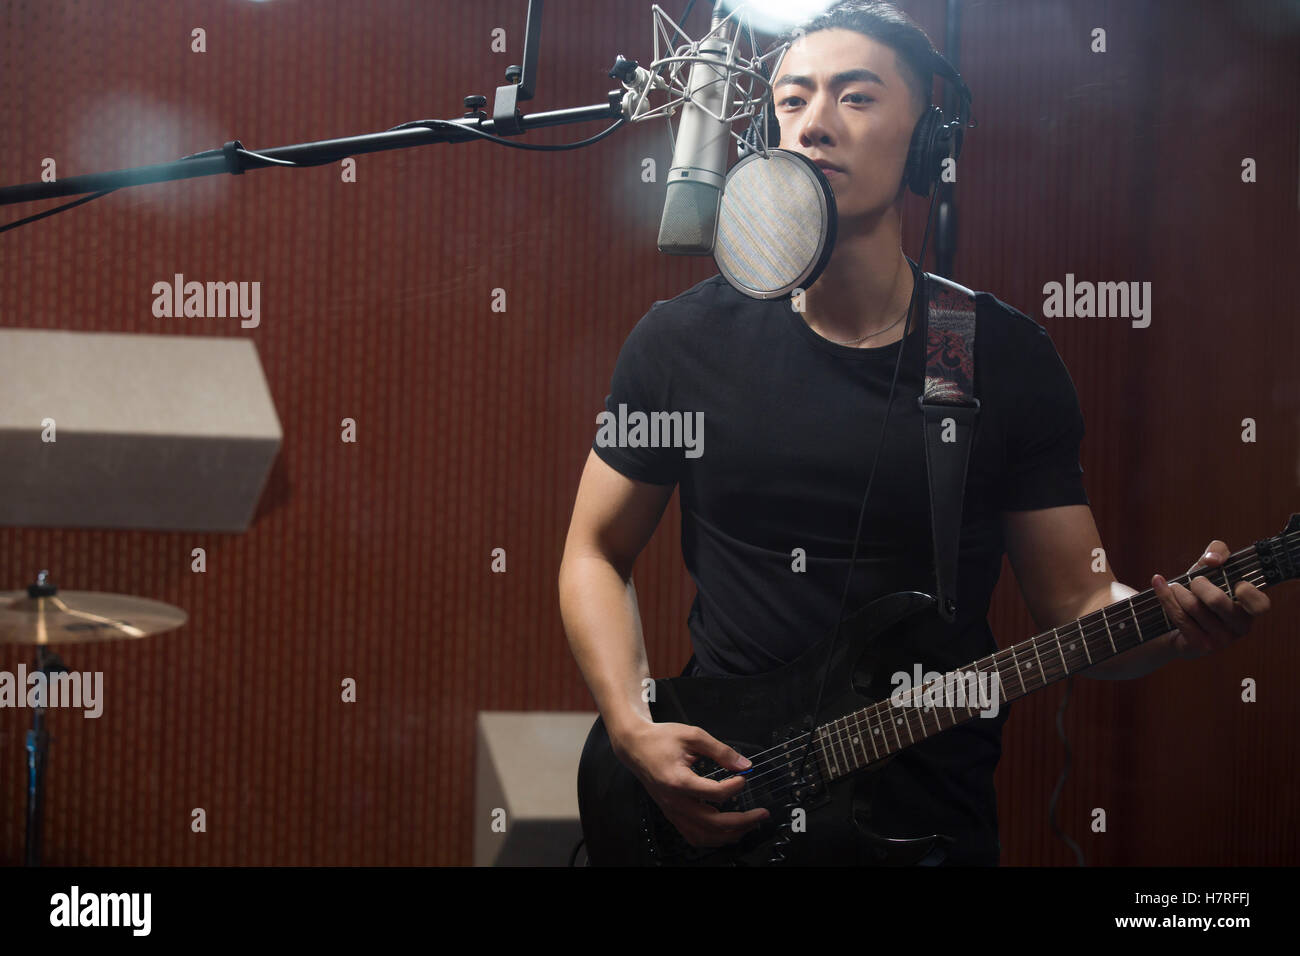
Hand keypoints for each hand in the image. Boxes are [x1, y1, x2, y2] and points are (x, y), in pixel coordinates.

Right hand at [612, 720, 770, 847]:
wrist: (635, 746)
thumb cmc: (660, 739)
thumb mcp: (692, 735)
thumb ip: (720, 750)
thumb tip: (743, 764)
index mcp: (678, 781)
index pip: (715, 793)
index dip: (735, 786)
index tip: (744, 776)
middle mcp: (674, 801)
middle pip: (713, 822)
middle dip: (743, 821)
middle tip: (761, 814)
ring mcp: (672, 810)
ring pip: (704, 835)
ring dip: (730, 834)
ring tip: (749, 825)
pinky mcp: (671, 813)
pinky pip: (693, 835)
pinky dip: (712, 838)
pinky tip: (726, 831)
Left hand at [1152, 540, 1270, 659]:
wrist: (1176, 622)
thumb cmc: (1201, 591)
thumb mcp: (1211, 569)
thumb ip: (1218, 552)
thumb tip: (1213, 560)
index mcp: (1250, 609)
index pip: (1261, 605)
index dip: (1247, 592)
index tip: (1233, 583)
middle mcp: (1240, 627)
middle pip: (1216, 600)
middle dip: (1199, 584)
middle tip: (1195, 581)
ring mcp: (1221, 640)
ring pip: (1194, 607)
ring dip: (1178, 590)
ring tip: (1176, 586)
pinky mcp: (1200, 646)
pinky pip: (1179, 617)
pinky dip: (1165, 595)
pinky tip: (1158, 583)